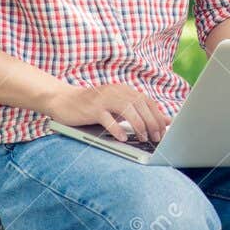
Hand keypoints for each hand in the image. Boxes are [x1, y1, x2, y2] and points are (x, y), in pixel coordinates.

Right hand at [43, 82, 170, 142]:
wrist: (63, 100)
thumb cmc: (92, 108)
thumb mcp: (117, 108)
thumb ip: (138, 113)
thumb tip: (166, 121)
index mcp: (124, 90)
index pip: (147, 101)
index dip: (158, 116)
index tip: (164, 132)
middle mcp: (116, 91)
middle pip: (140, 105)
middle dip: (151, 122)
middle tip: (156, 138)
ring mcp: (104, 99)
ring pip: (127, 109)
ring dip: (138, 125)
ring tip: (143, 138)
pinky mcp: (92, 108)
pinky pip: (107, 118)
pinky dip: (117, 129)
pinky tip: (123, 139)